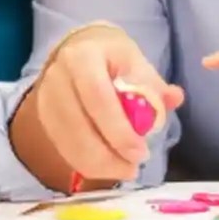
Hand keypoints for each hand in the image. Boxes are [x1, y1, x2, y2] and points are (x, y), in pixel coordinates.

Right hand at [35, 25, 184, 181]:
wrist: (80, 49)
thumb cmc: (112, 56)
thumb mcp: (134, 60)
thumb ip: (152, 84)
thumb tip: (174, 98)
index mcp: (82, 57)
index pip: (97, 97)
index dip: (119, 130)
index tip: (141, 152)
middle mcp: (57, 77)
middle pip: (79, 127)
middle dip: (108, 156)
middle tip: (134, 168)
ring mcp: (46, 100)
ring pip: (69, 145)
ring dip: (99, 166)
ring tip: (126, 170)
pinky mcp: (44, 119)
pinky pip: (65, 150)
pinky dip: (88, 165)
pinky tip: (109, 166)